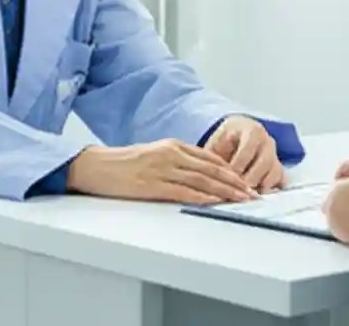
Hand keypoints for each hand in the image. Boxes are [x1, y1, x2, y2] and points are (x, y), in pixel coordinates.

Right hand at [66, 139, 256, 204]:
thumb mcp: (153, 155)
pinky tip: (214, 202)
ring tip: (241, 200)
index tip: (246, 181)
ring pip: (201, 180)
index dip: (230, 170)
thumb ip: (176, 162)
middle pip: (211, 169)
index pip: (209, 158)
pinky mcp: (152, 185)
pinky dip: (202, 197)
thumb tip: (199, 175)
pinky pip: (183, 191)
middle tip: (252, 193)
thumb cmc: (122, 164)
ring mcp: (161, 169)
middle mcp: (170, 154)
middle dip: (235, 182)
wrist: (96, 166)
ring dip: (225, 191)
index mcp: (172, 145)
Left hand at [204, 116, 286, 191]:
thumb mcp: (217, 144)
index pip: (247, 150)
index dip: (237, 166)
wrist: (238, 134)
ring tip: (247, 195)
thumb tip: (212, 177)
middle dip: (250, 179)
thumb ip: (215, 158)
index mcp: (251, 131)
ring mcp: (275, 155)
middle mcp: (267, 141)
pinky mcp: (279, 167)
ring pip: (274, 172)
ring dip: (261, 185)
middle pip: (264, 162)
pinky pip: (281, 179)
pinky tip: (260, 194)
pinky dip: (272, 188)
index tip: (227, 178)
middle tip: (238, 191)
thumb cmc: (224, 141)